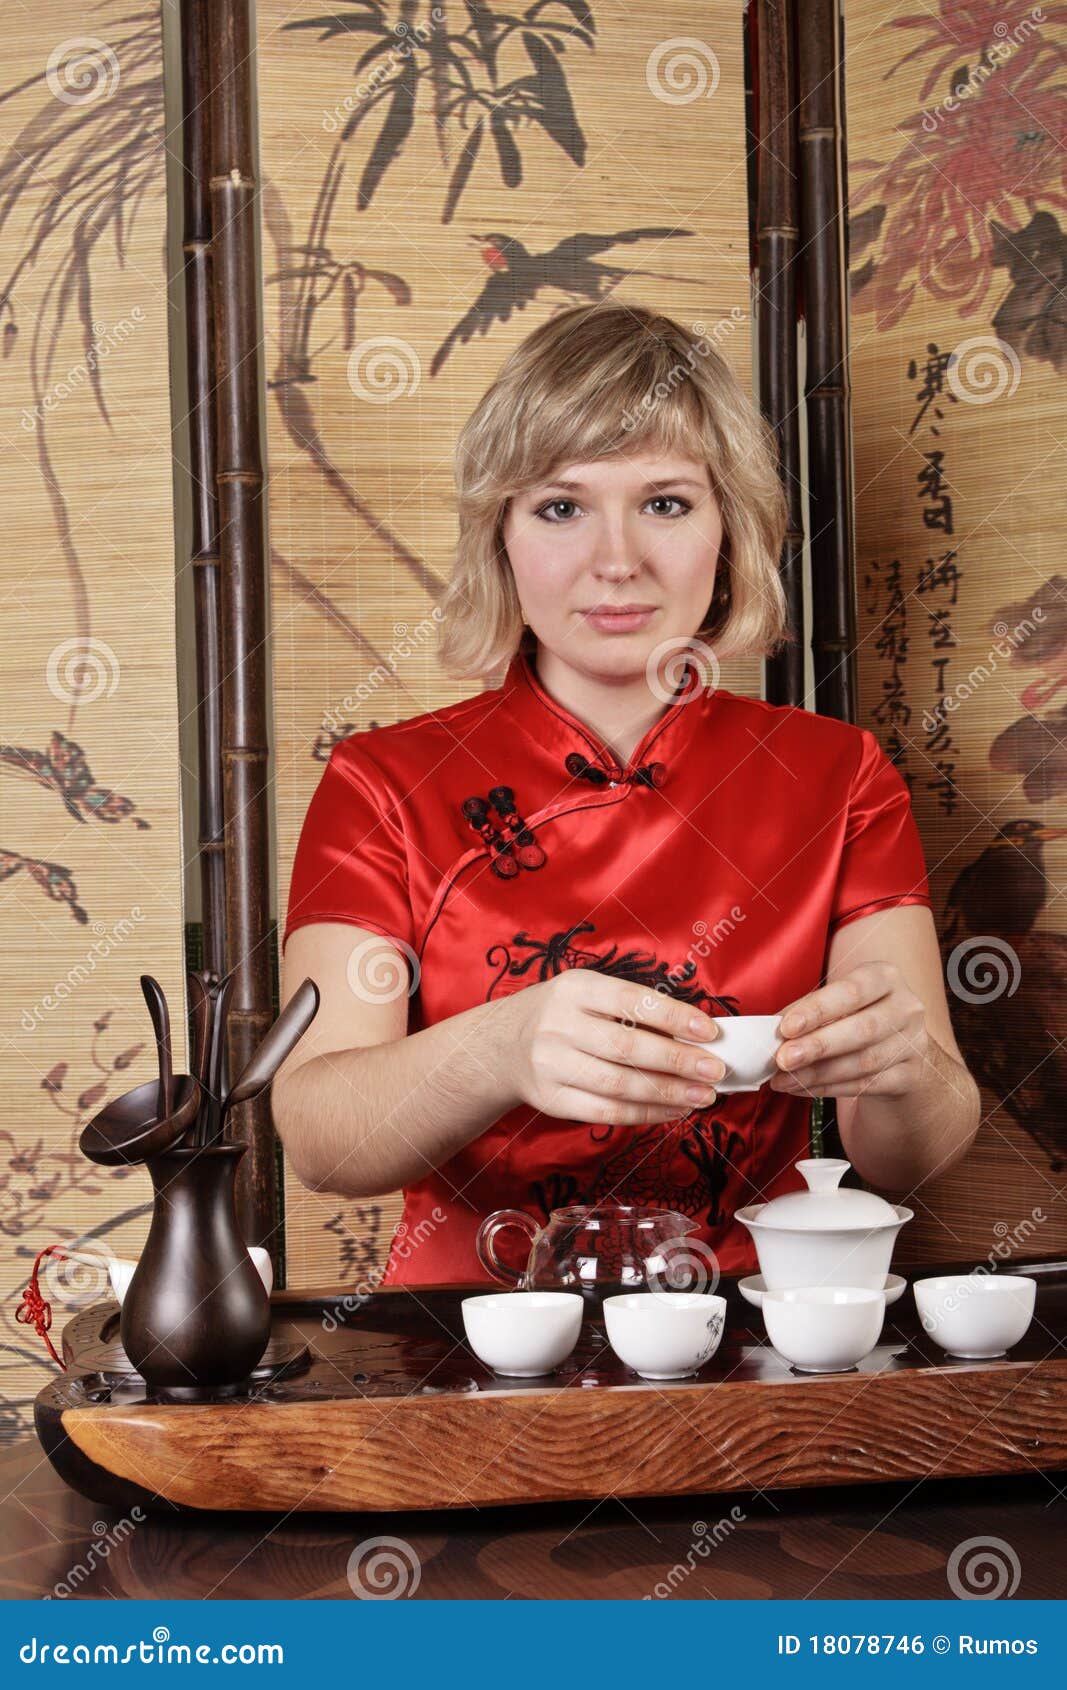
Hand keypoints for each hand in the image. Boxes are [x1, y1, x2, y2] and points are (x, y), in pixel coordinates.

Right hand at [497, 969, 726, 1124]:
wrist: (500, 1046)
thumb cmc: (562, 1015)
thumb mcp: (587, 993)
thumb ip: (633, 1008)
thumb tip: (697, 1035)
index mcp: (575, 988)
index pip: (632, 1000)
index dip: (674, 1017)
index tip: (710, 1031)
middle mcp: (559, 1024)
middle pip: (627, 1047)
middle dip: (678, 1061)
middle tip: (716, 1070)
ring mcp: (551, 1064)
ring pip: (619, 1084)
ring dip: (668, 1093)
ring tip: (703, 1096)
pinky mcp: (550, 1099)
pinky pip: (605, 1111)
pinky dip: (645, 1114)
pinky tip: (673, 1110)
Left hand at [768, 961, 928, 1098]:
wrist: (900, 1049)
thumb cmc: (858, 1016)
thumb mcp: (839, 1003)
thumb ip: (808, 1011)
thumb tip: (770, 1029)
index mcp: (884, 977)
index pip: (851, 991)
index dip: (818, 1009)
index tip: (786, 1027)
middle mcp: (905, 1008)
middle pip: (862, 1029)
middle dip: (817, 1046)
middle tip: (782, 1059)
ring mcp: (913, 1043)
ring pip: (863, 1062)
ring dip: (817, 1073)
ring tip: (784, 1079)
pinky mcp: (911, 1075)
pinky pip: (867, 1085)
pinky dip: (829, 1088)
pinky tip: (802, 1088)